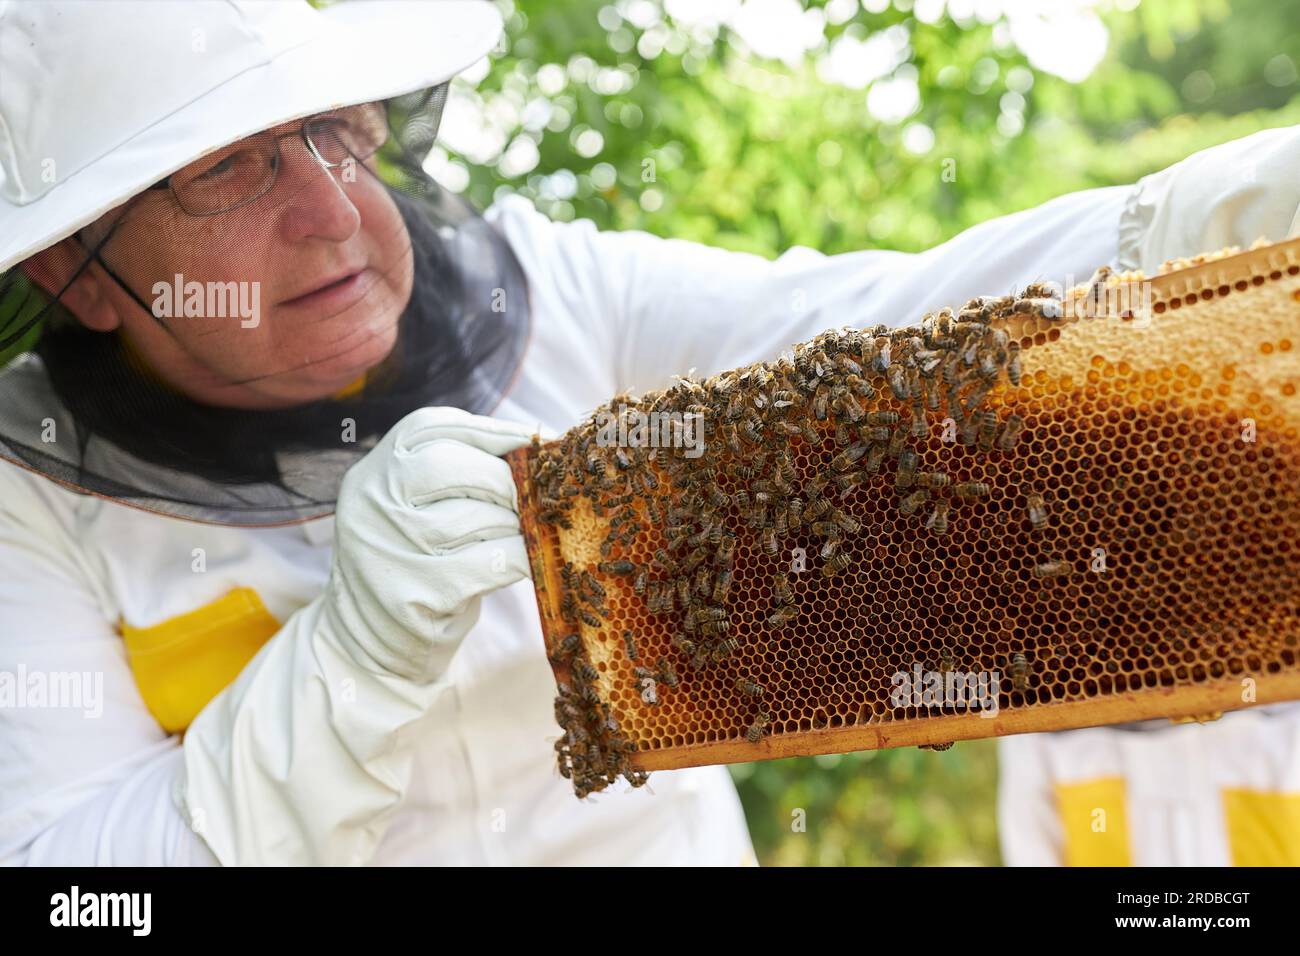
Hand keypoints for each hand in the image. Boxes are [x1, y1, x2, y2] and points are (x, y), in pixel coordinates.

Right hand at [324, 405, 535, 682]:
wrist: (365, 645)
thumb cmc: (413, 564)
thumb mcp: (411, 508)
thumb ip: (453, 474)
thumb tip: (533, 447)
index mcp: (373, 472)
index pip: (432, 426)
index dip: (490, 430)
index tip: (532, 440)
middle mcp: (372, 503)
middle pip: (453, 466)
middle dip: (505, 480)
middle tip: (531, 499)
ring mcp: (391, 549)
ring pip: (478, 516)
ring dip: (514, 525)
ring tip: (519, 536)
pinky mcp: (420, 594)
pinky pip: (493, 561)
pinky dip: (520, 559)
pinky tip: (525, 562)